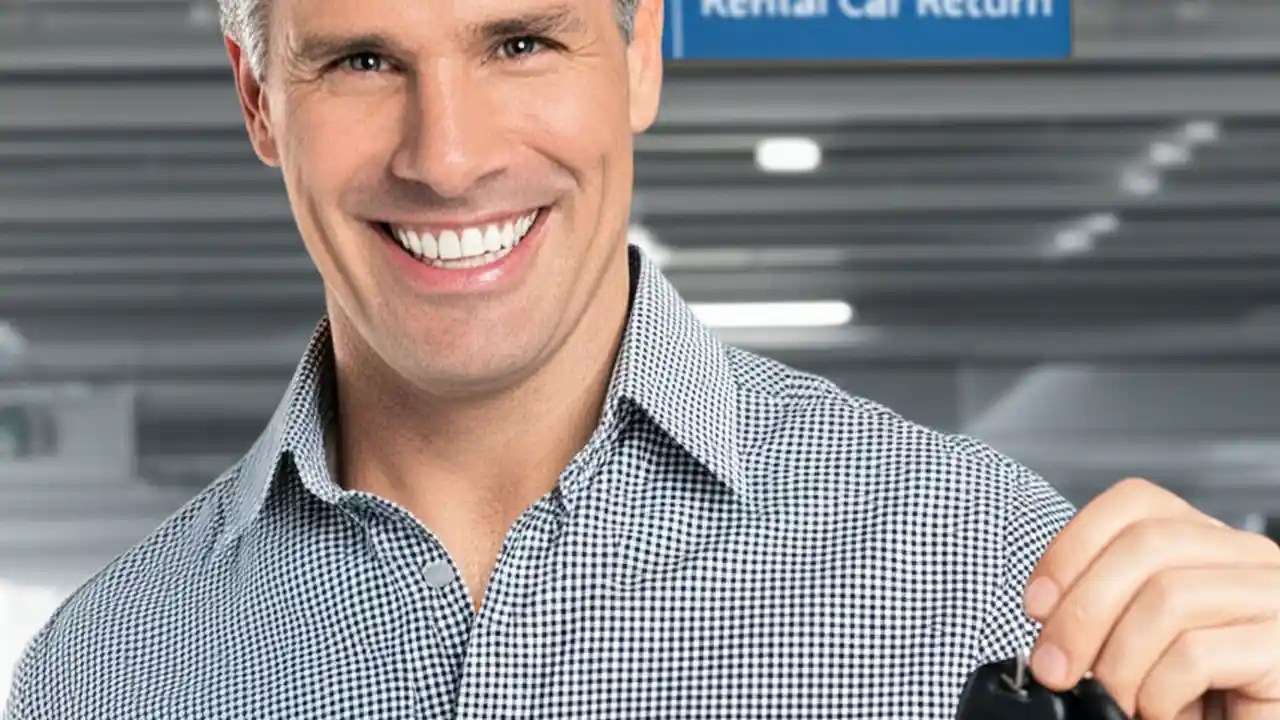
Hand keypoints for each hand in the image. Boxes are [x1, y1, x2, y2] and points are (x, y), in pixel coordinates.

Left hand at [1023, 478, 1279, 719]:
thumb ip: (1104, 607)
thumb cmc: (1199, 693)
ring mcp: (1273, 597)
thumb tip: (1043, 611)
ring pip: (1169, 597)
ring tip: (1116, 700)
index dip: (1071, 548)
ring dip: (1119, 661)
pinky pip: (1197, 654)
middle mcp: (1247, 556)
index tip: (1036, 604)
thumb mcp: (1139, 633)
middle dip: (1081, 612)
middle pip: (1146, 545)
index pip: (1134, 503)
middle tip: (1054, 668)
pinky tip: (1159, 712)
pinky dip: (1158, 692)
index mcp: (1206, 541)